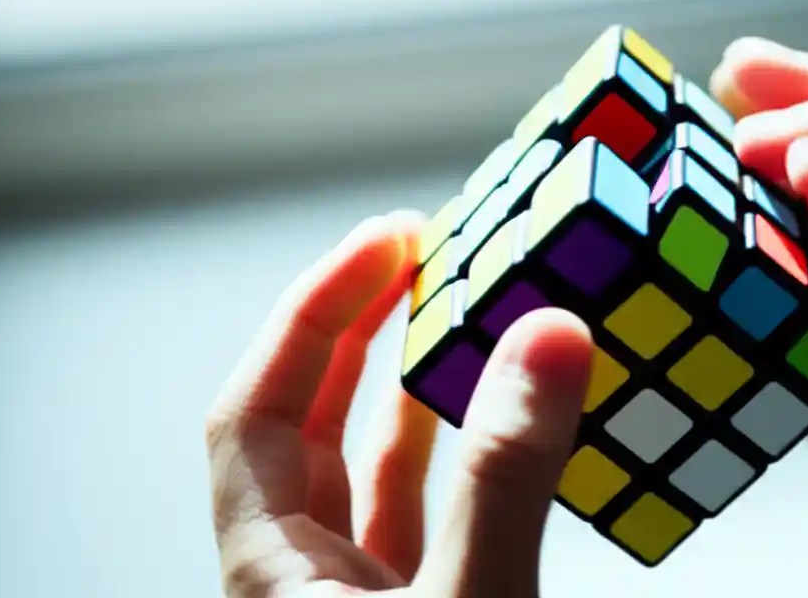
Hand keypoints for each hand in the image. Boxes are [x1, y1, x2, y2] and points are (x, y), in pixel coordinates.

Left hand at [204, 211, 593, 597]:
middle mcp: (298, 577)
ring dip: (402, 385)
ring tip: (447, 315)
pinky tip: (484, 420)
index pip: (260, 407)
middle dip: (353, 325)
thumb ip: (502, 479)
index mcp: (270, 569)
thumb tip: (548, 339)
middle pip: (302, 422)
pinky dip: (452, 457)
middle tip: (411, 252)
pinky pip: (417, 513)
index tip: (386, 243)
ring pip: (360, 469)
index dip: (315, 310)